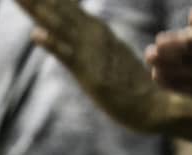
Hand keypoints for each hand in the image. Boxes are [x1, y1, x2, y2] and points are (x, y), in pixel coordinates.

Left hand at [15, 0, 162, 130]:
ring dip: (37, 10)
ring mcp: (92, 54)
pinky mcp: (91, 75)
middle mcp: (94, 36)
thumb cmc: (135, 86)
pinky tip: (36, 35)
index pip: (68, 5)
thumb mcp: (112, 57)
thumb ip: (94, 45)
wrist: (155, 107)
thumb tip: (64, 36)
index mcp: (98, 31)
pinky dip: (53, 44)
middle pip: (59, 8)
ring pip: (59, 27)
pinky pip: (69, 57)